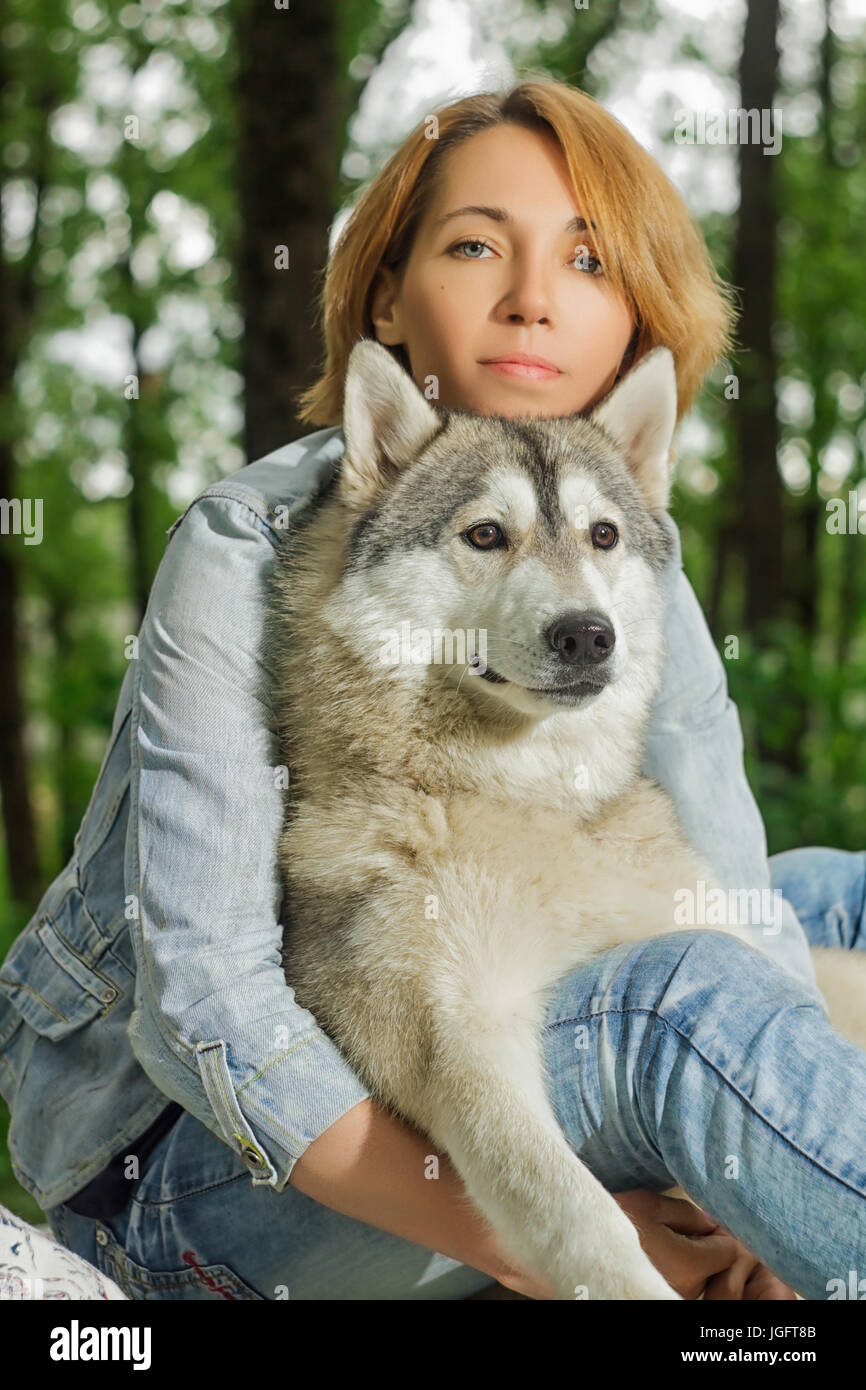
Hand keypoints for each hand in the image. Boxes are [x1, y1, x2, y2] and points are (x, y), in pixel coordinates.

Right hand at [612, 1189, 798, 1300]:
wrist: (581, 1243)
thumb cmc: (615, 1221)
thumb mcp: (653, 1204)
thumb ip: (691, 1213)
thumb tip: (711, 1221)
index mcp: (690, 1263)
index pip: (730, 1250)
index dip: (721, 1229)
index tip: (704, 1218)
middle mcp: (687, 1287)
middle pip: (716, 1263)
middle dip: (705, 1242)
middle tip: (679, 1224)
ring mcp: (673, 1295)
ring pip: (700, 1272)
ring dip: (691, 1254)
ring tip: (662, 1236)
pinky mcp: (659, 1295)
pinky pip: (683, 1279)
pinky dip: (677, 1264)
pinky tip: (656, 1251)